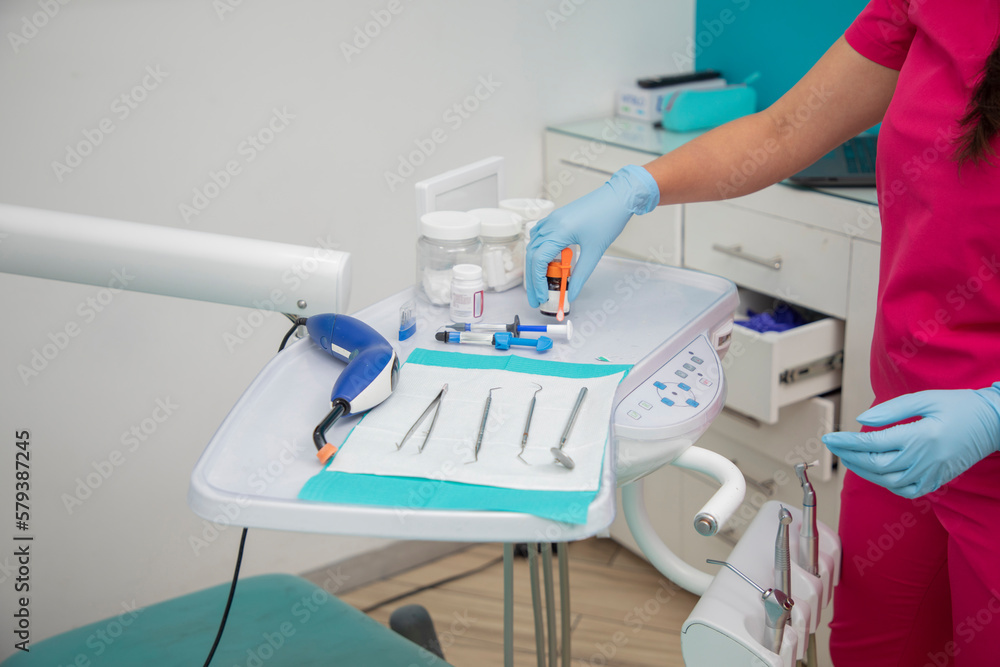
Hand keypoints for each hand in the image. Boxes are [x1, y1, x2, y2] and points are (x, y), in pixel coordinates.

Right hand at [525, 165, 658, 306]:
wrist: (618, 197)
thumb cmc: (608, 218)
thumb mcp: (595, 251)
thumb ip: (581, 275)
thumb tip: (572, 293)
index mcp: (559, 231)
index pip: (538, 260)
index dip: (538, 281)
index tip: (543, 296)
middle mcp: (551, 224)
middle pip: (532, 256)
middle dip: (533, 280)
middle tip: (537, 298)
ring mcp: (552, 219)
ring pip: (533, 246)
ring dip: (534, 267)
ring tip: (541, 285)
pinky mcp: (557, 218)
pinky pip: (540, 236)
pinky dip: (539, 252)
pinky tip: (545, 262)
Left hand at [822, 385, 999, 497]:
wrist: (994, 423)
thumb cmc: (961, 406)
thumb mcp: (926, 399)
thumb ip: (891, 409)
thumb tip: (862, 420)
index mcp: (920, 437)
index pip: (872, 443)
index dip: (847, 442)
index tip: (829, 438)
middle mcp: (923, 459)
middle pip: (875, 464)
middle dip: (850, 456)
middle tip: (834, 447)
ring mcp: (931, 474)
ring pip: (887, 481)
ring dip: (863, 471)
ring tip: (849, 458)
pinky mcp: (937, 481)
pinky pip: (905, 489)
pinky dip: (885, 483)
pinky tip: (876, 472)